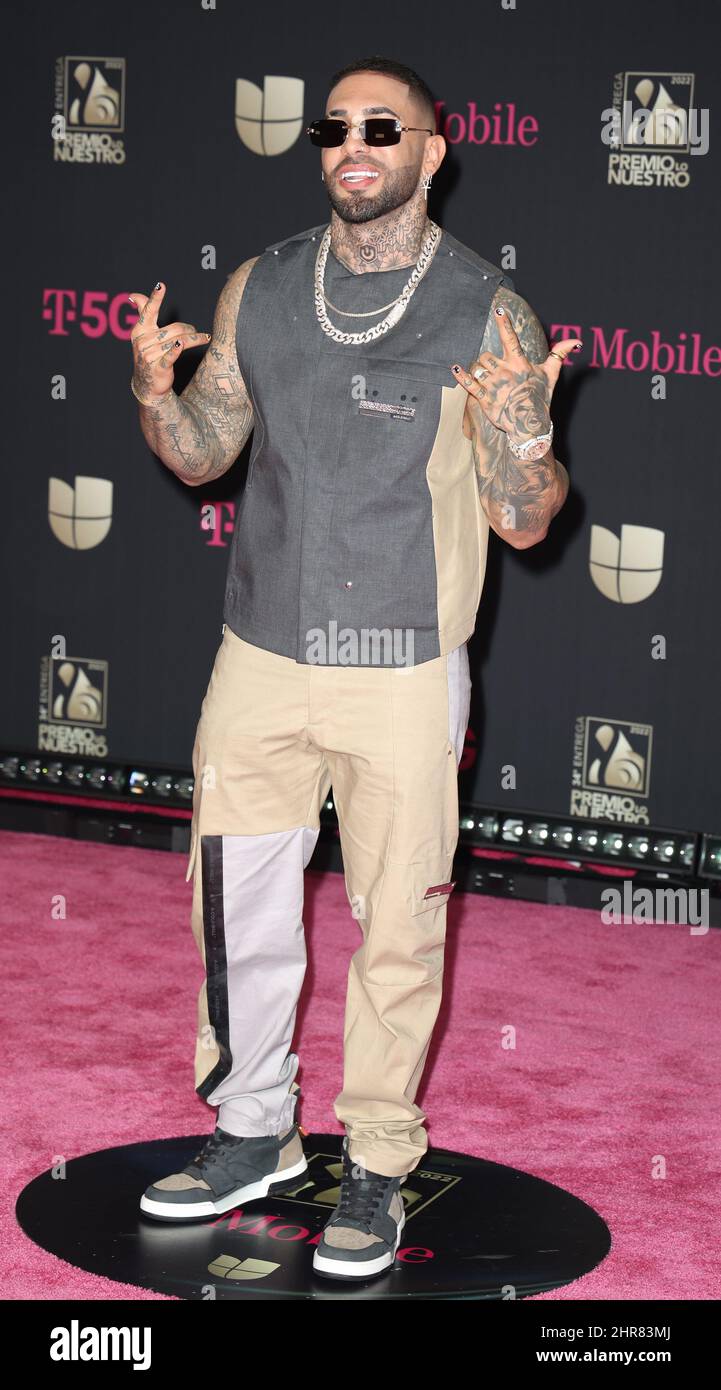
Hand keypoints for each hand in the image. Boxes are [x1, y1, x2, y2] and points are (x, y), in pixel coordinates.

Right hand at [128, 282, 210, 402]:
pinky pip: (171, 356)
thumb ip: (143, 313)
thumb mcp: (143, 334)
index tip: (161, 285)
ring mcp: (150, 356)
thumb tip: (133, 295)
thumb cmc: (149, 355)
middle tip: (195, 330)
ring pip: (177, 341)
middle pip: (173, 329)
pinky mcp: (158, 368)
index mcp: (140, 331)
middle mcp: (143, 342)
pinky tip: (181, 344)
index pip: (148, 311)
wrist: (147, 384)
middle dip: (188, 329)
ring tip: (204, 337)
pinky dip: (177, 350)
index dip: (155, 298)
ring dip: (194, 339)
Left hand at [451, 308, 581, 446]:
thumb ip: (559, 355)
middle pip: (486, 356)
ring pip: (477, 368)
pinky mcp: (484, 398)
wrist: (530, 425)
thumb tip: (576, 342)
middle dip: (487, 362)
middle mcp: (504, 371)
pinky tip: (455, 368)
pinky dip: (461, 376)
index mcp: (519, 363)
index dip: (505, 323)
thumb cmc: (540, 398)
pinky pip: (469, 384)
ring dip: (479, 371)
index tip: (499, 310)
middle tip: (496, 374)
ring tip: (487, 380)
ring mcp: (493, 385)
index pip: (510, 338)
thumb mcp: (551, 375)